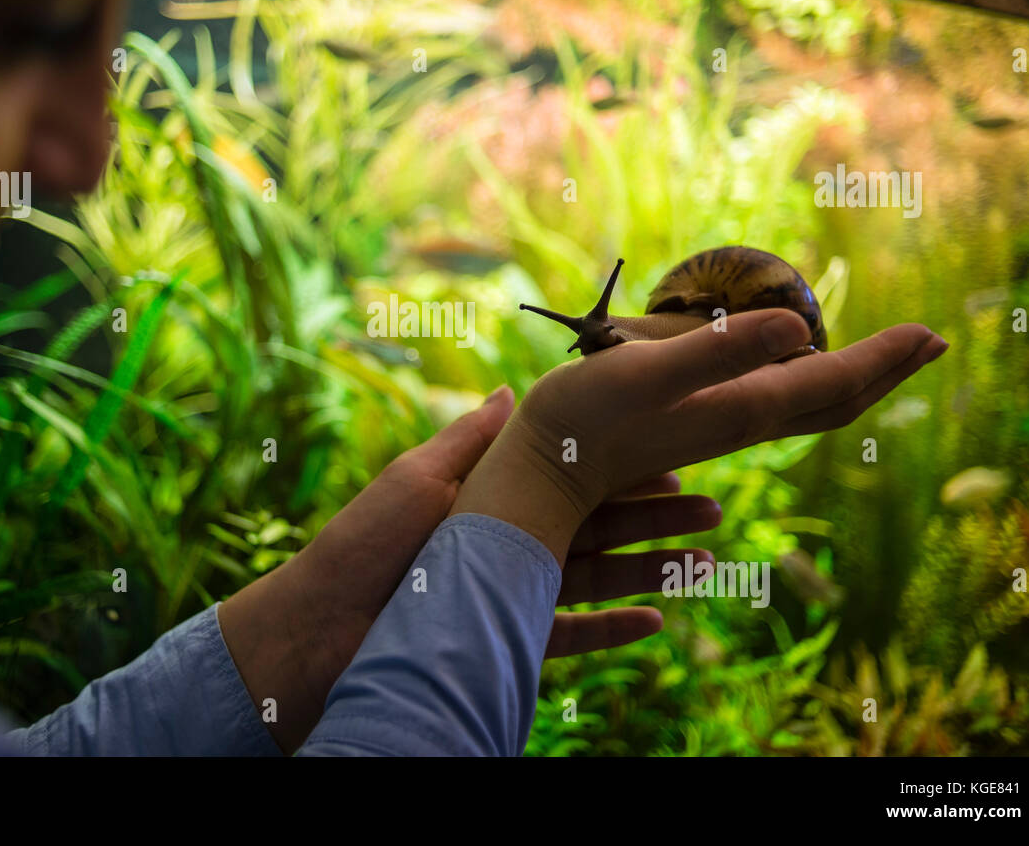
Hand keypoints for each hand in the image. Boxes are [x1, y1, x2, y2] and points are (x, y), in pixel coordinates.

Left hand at [217, 389, 717, 750]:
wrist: (316, 631)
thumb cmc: (361, 546)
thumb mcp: (415, 479)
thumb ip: (469, 440)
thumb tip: (511, 387)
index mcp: (491, 499)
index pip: (571, 480)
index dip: (623, 471)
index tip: (676, 459)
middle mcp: (505, 544)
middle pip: (595, 528)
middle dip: (652, 518)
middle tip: (713, 509)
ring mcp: (506, 594)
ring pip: (593, 578)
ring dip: (647, 570)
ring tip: (699, 560)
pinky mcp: (501, 640)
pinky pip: (568, 634)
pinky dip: (612, 629)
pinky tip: (656, 619)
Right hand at [450, 309, 948, 564]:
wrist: (535, 477)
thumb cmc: (580, 421)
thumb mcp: (645, 374)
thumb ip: (716, 351)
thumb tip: (801, 328)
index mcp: (740, 409)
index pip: (832, 383)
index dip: (884, 357)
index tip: (931, 332)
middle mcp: (736, 423)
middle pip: (828, 402)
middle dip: (883, 371)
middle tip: (927, 341)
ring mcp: (713, 430)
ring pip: (800, 409)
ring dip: (848, 380)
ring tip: (876, 358)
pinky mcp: (687, 429)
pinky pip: (766, 409)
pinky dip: (799, 388)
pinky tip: (787, 371)